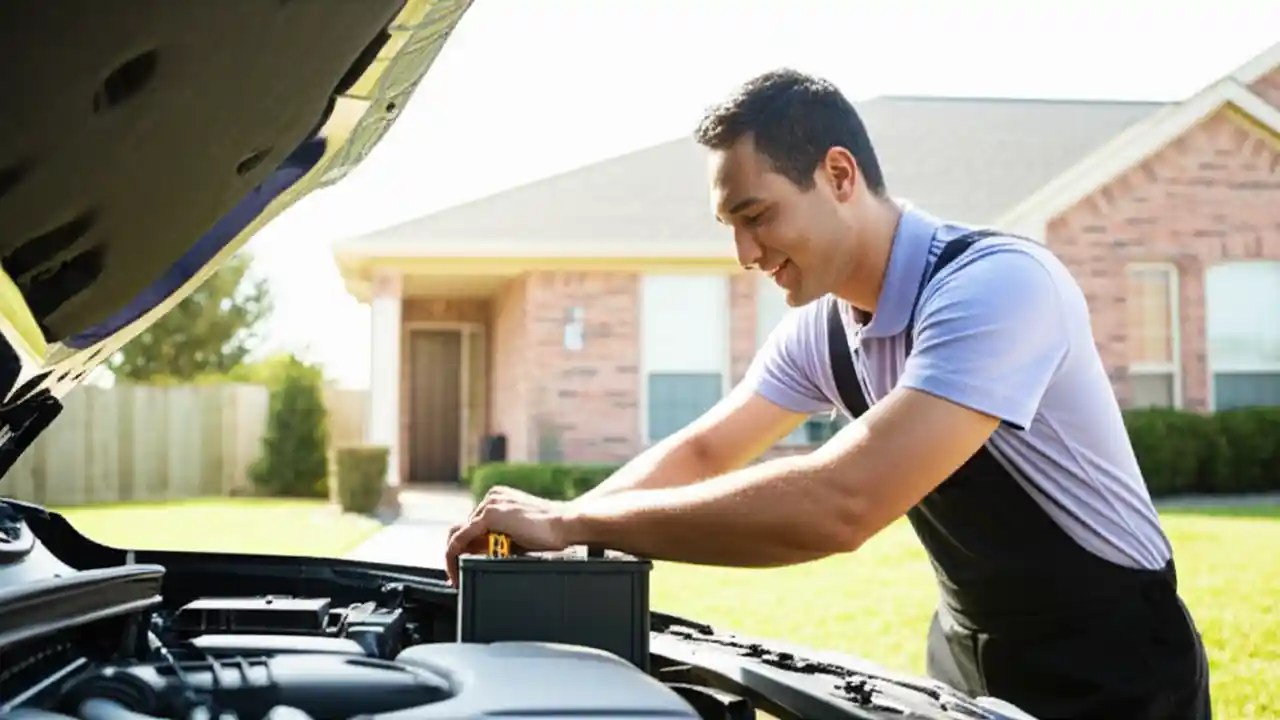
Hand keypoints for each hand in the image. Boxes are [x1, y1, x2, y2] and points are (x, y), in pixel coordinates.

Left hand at [444, 486, 574, 585]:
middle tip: (456, 573)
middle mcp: (491, 498)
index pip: (473, 524)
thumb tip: (482, 553)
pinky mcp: (489, 516)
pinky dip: (453, 554)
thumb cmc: (551, 531)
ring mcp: (489, 505)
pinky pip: (461, 538)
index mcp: (499, 499)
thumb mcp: (519, 533)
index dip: (465, 546)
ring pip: (459, 533)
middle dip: (458, 552)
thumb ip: (500, 538)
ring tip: (458, 574)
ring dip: (457, 555)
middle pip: (463, 528)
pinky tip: (456, 569)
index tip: (462, 564)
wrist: (565, 525)